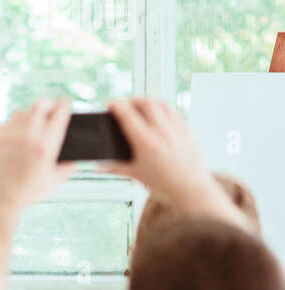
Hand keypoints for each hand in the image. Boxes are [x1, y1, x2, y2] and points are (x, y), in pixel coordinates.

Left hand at [0, 98, 76, 215]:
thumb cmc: (25, 193)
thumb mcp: (52, 183)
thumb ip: (67, 169)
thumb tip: (76, 161)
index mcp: (44, 147)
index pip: (58, 117)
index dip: (64, 106)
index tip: (65, 102)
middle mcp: (26, 138)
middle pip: (39, 106)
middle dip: (47, 103)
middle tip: (49, 106)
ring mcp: (9, 137)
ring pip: (20, 113)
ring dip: (29, 114)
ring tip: (32, 120)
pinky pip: (5, 123)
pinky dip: (13, 125)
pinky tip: (16, 132)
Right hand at [98, 98, 220, 208]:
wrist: (190, 189)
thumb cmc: (165, 183)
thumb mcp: (135, 174)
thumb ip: (114, 168)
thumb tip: (99, 166)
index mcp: (146, 142)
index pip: (127, 114)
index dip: (116, 105)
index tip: (110, 104)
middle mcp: (162, 132)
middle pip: (145, 103)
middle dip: (132, 100)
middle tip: (125, 104)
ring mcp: (176, 129)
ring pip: (161, 103)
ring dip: (148, 101)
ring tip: (141, 106)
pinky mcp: (187, 130)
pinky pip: (173, 111)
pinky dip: (163, 109)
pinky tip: (158, 115)